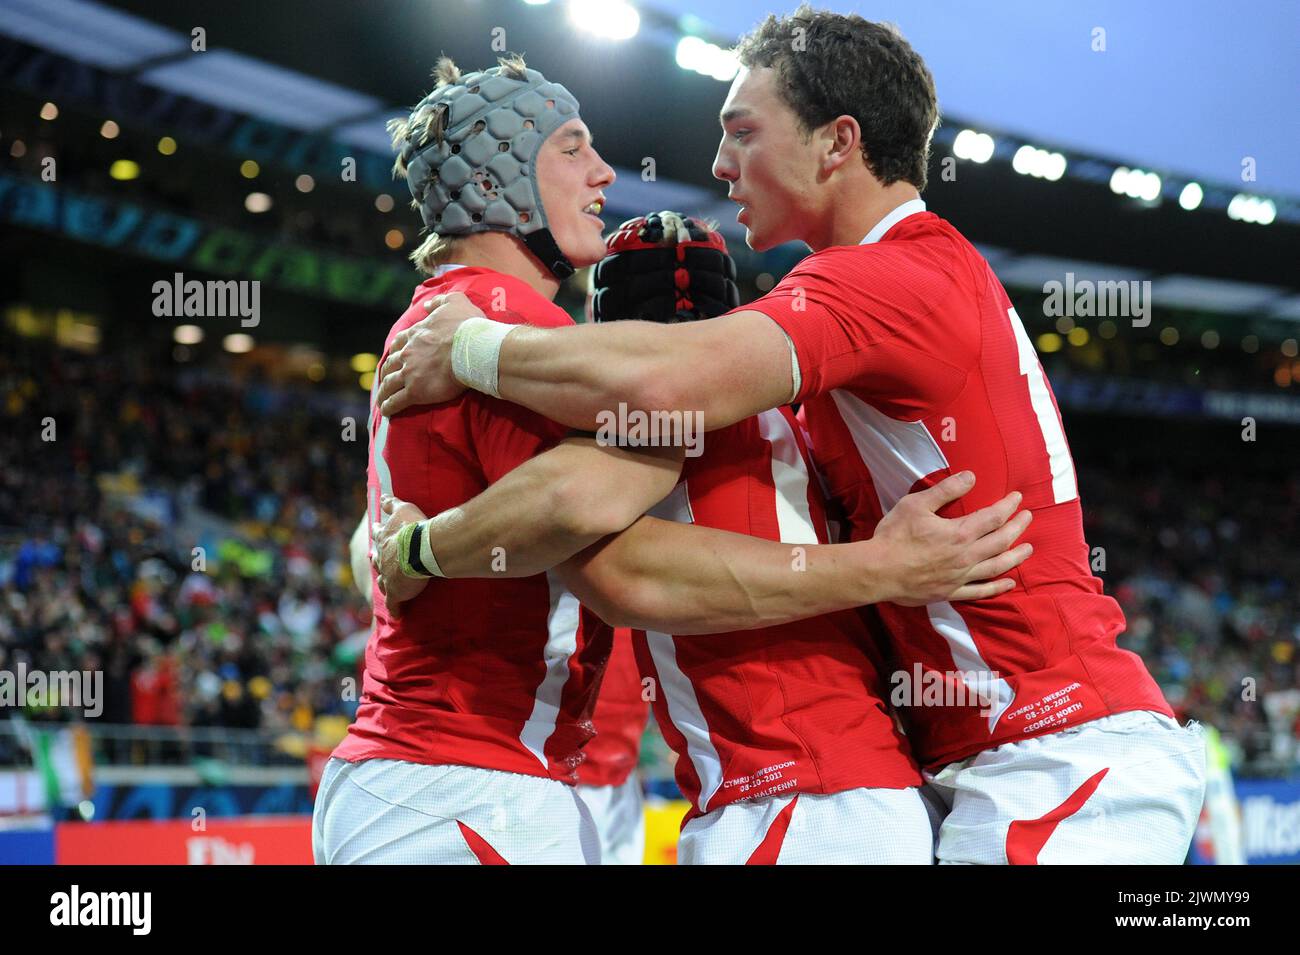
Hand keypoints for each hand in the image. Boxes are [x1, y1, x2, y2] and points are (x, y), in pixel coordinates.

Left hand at [371, 495, 431, 617]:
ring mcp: (387, 577)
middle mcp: (382, 559)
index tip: (376, 533)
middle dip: (377, 559)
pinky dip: (395, 609)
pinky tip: (397, 615)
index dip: (378, 534)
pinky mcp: (396, 592)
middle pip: (377, 560)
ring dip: (383, 583)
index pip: (378, 536)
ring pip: (382, 582)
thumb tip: (382, 495)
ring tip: (383, 585)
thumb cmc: (414, 528)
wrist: (420, 550)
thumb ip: (392, 503)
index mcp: (384, 540)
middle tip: (375, 559)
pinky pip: (395, 604)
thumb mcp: (403, 509)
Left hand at [376, 292, 485, 415]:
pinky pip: (397, 401)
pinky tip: (386, 411)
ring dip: (383, 392)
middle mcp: (409, 353)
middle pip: (391, 363)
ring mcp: (410, 373)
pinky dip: (389, 406)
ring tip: (382, 399)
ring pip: (389, 384)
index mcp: (417, 334)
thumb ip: (439, 301)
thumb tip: (428, 304)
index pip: (400, 341)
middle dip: (386, 371)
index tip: (396, 355)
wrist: (472, 349)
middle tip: (386, 378)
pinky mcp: (416, 391)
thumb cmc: (467, 326)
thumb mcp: (455, 302)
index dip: (397, 349)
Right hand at [869, 471, 1032, 606]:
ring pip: (997, 566)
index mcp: (959, 533)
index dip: (1008, 506)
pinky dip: (997, 587)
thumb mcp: (915, 504)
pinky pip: (980, 591)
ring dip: (1016, 556)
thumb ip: (945, 490)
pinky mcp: (951, 591)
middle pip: (1001, 541)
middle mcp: (966, 556)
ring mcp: (960, 576)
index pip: (993, 517)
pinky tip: (1009, 582)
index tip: (1017, 498)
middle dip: (1017, 527)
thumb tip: (971, 476)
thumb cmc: (894, 536)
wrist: (877, 571)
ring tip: (1029, 548)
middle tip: (1028, 517)